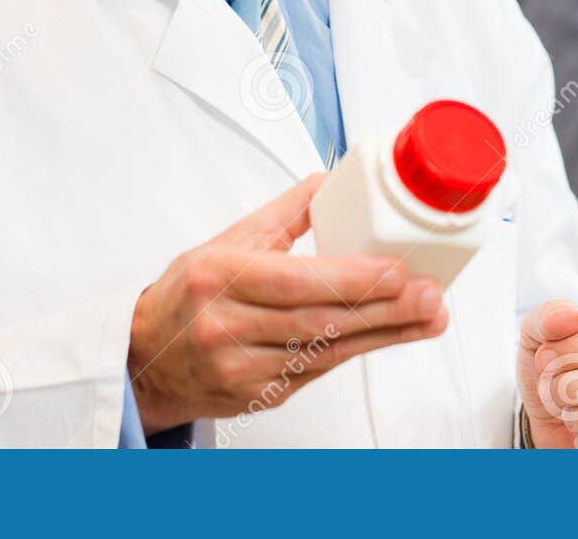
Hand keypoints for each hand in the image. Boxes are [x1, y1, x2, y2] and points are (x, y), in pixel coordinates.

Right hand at [127, 174, 448, 432]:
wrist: (147, 355)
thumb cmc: (189, 293)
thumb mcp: (227, 240)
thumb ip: (285, 213)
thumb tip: (333, 181)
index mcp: (219, 278)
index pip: (296, 282)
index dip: (352, 280)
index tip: (397, 271)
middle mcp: (227, 327)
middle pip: (320, 322)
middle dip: (385, 310)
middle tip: (430, 296)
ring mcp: (241, 369)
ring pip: (326, 352)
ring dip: (384, 335)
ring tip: (427, 316)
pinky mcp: (256, 396)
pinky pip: (316, 371)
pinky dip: (355, 350)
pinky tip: (388, 335)